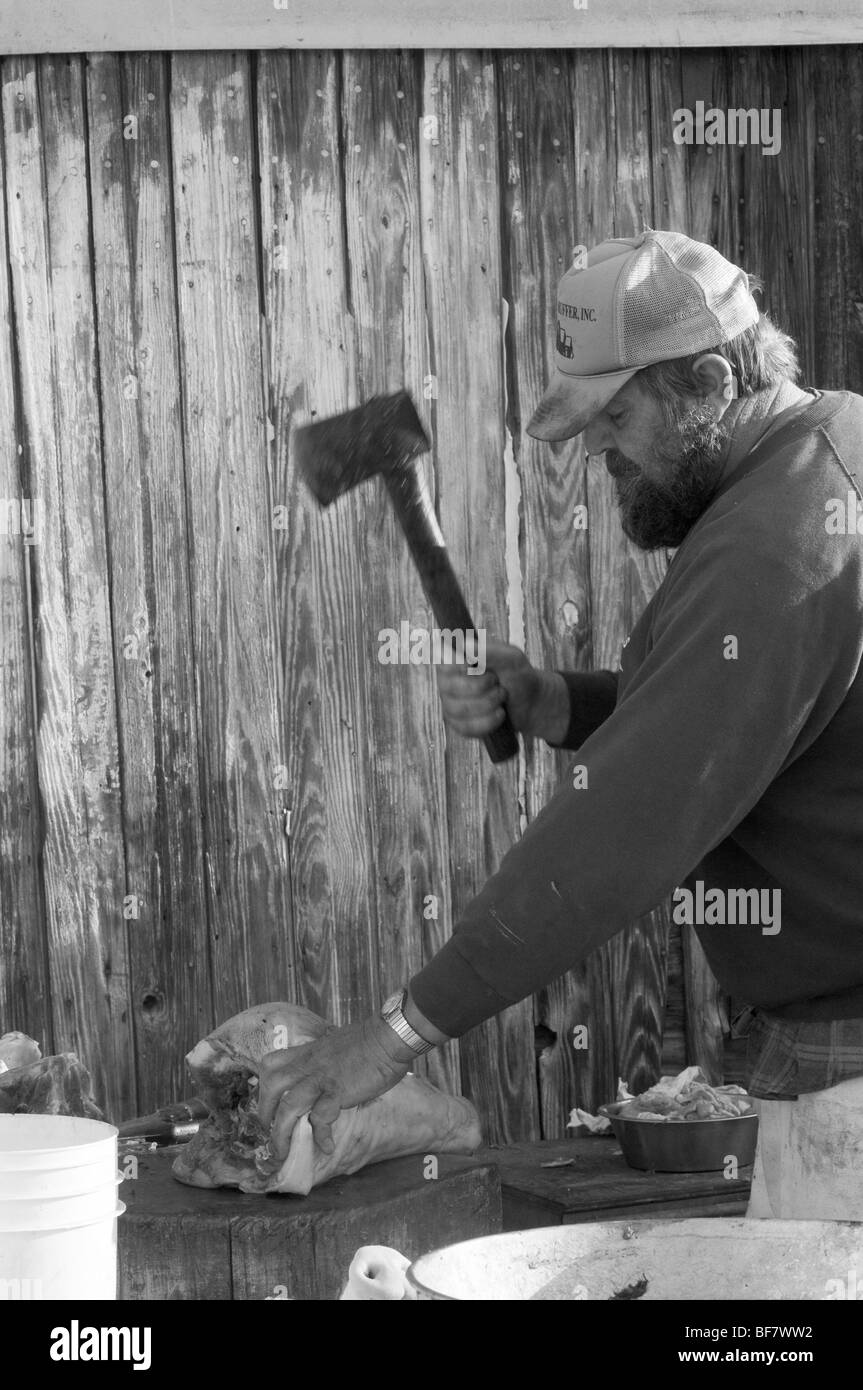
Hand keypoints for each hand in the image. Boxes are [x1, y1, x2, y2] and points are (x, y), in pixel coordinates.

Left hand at [256, 1016, 411, 1159]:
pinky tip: (327, 1146)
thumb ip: (320, 1061)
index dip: (263, 1088)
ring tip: (284, 1151)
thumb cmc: (367, 1042)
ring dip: (281, 1135)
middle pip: (271, 1088)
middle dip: (264, 1114)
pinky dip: (321, 1135)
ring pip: (288, 1108)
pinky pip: (321, 1118)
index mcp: (305, 1053)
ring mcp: (321, 1079)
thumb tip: (318, 1076)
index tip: (268, 1106)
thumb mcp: (333, 1047)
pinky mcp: (338, 1092)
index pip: (270, 1065)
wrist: (388, 1038)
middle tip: (269, 1133)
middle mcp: (308, 1065)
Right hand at [436, 636, 568, 742]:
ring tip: (502, 698)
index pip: (443, 662)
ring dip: (488, 704)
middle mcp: (448, 680)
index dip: (457, 667)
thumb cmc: (518, 675)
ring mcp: (451, 703)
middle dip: (481, 688)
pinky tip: (500, 714)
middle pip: (449, 687)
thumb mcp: (511, 659)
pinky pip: (465, 727)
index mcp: (457, 659)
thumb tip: (465, 646)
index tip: (475, 667)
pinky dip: (488, 722)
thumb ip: (490, 651)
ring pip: (457, 709)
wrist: (529, 703)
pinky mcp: (458, 724)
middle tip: (498, 683)